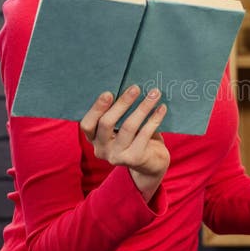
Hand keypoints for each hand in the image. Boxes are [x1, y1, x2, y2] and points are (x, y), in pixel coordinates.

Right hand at [80, 85, 169, 200]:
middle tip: (136, 88)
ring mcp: (117, 156)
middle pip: (107, 123)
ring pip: (128, 127)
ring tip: (154, 94)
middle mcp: (101, 149)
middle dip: (122, 103)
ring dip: (142, 107)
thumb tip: (130, 86)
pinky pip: (145, 134)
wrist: (151, 164)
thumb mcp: (121, 127)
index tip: (109, 93)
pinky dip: (154, 118)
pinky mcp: (134, 159)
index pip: (87, 124)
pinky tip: (161, 108)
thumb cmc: (135, 139)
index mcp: (94, 139)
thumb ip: (119, 113)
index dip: (96, 108)